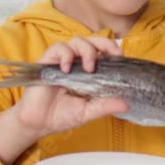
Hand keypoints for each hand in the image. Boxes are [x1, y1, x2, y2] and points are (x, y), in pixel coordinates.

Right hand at [14, 36, 128, 137]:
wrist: (39, 123)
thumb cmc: (62, 115)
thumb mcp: (87, 112)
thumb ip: (104, 106)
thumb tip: (126, 104)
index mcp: (89, 72)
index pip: (103, 53)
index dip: (113, 50)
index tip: (121, 57)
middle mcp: (77, 63)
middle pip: (93, 41)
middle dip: (105, 44)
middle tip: (113, 54)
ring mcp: (62, 61)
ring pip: (77, 41)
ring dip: (87, 50)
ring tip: (89, 67)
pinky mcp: (47, 61)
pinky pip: (58, 48)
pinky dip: (65, 55)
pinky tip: (67, 69)